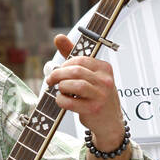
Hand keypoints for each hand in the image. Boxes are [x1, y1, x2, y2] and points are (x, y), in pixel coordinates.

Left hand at [45, 33, 125, 151]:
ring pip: (73, 85)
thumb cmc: (97, 96)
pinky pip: (70, 102)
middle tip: (50, 81)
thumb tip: (58, 37)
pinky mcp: (93, 109)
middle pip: (75, 71)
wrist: (110, 122)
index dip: (65, 64)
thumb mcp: (90, 75)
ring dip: (61, 87)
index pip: (80, 59)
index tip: (58, 71)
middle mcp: (105, 81)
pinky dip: (61, 100)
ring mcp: (100, 95)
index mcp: (104, 69)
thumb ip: (74, 56)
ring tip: (59, 91)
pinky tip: (61, 100)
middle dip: (58, 75)